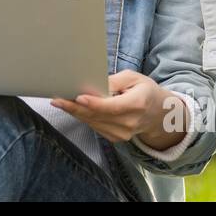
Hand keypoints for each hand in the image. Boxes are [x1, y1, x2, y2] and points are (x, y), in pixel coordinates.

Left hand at [51, 70, 186, 144]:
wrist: (158, 114)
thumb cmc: (144, 91)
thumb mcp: (134, 78)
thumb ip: (115, 81)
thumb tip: (94, 85)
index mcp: (137, 105)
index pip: (112, 107)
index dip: (94, 104)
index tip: (78, 98)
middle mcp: (129, 123)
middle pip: (98, 116)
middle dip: (75, 108)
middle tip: (57, 99)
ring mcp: (122, 134)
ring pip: (93, 122)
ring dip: (75, 113)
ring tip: (59, 101)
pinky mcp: (115, 138)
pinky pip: (95, 126)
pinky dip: (83, 117)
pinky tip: (72, 108)